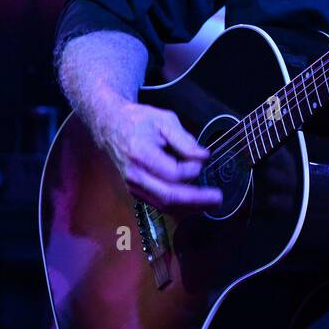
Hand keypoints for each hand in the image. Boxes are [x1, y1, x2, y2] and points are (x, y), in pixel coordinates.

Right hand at [98, 102, 221, 217]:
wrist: (110, 127)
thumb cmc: (139, 121)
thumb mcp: (164, 120)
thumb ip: (184, 140)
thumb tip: (203, 157)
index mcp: (140, 154)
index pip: (172, 173)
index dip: (192, 170)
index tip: (203, 159)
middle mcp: (135, 175)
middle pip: (168, 196)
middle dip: (196, 200)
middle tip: (218, 198)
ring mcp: (133, 186)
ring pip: (164, 205)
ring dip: (190, 208)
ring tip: (211, 204)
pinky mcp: (136, 192)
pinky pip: (159, 205)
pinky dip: (178, 207)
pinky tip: (195, 204)